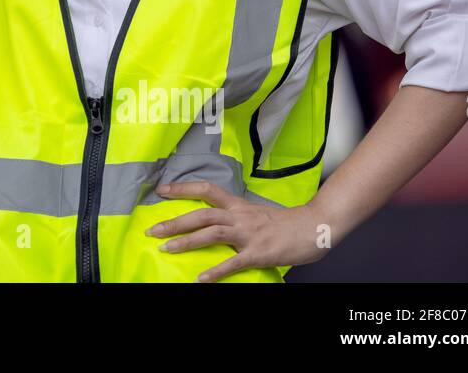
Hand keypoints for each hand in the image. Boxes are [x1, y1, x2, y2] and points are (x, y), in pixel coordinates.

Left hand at [145, 181, 330, 281]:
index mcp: (238, 205)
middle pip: (202, 213)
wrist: (314, 227)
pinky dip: (216, 270)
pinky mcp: (259, 253)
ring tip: (168, 248)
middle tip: (153, 230)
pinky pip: (233, 262)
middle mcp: (240, 216)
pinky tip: (201, 278)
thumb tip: (215, 222)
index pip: (206, 190)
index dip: (183, 188)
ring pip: (212, 232)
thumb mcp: (256, 213)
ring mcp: (249, 234)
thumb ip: (236, 216)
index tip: (161, 190)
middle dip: (175, 221)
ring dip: (188, 241)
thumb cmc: (285, 223)